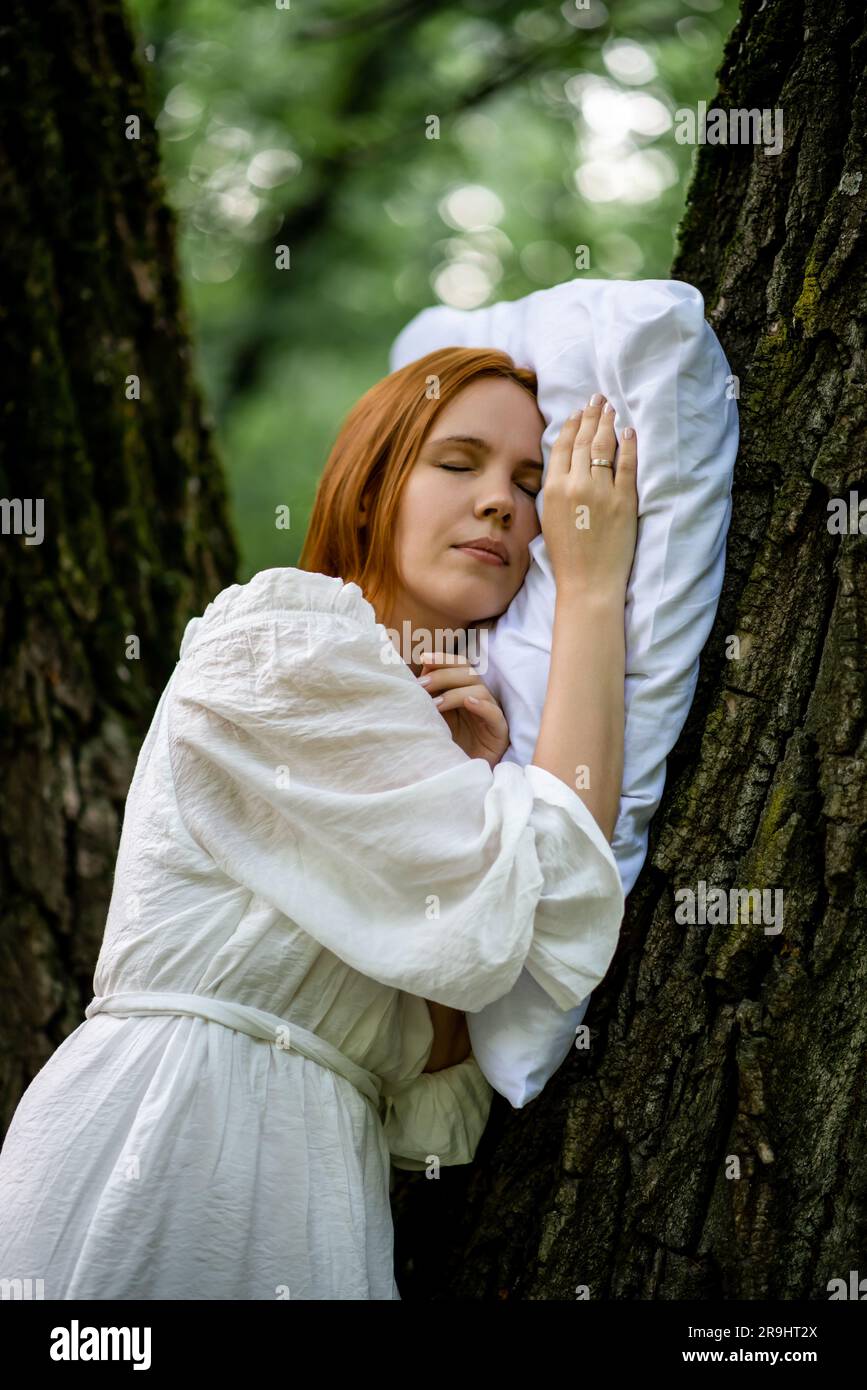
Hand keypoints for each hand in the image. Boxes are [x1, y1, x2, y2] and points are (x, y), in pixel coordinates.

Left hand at [416, 650, 508, 768]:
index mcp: (465, 690)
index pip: (459, 665)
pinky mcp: (499, 732)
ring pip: (480, 690)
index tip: (423, 659)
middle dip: (443, 675)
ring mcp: (491, 714)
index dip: (443, 659)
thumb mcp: (433, 718)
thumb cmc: (446, 744)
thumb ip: (428, 696)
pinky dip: (482, 706)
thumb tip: (415, 674)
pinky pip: (495, 714)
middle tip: (421, 686)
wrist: (459, 775)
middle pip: (469, 674)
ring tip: (434, 704)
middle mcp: (480, 698)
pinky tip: (468, 703)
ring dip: (455, 693)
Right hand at [541, 393, 637, 597]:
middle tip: (597, 399)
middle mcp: (576, 485)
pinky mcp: (624, 500)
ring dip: (607, 424)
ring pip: (604, 447)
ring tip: (611, 409)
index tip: (577, 413)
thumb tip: (565, 465)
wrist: (587, 582)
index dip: (571, 426)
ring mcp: (601, 491)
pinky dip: (629, 445)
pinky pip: (627, 465)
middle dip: (591, 416)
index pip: (563, 447)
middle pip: (584, 441)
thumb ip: (555, 488)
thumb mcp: (549, 517)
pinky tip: (629, 432)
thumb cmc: (567, 555)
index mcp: (553, 489)